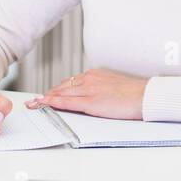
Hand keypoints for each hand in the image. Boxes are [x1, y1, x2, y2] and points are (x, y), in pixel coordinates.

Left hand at [26, 68, 147, 119]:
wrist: (146, 96)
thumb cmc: (134, 94)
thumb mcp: (114, 86)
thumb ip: (101, 88)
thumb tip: (93, 96)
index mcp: (95, 75)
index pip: (71, 83)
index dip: (57, 90)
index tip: (48, 94)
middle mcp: (90, 79)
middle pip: (62, 87)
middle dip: (48, 94)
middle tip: (34, 101)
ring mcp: (89, 90)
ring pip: (61, 93)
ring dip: (46, 98)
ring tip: (34, 104)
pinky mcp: (91, 102)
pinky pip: (68, 102)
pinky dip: (54, 103)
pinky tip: (45, 104)